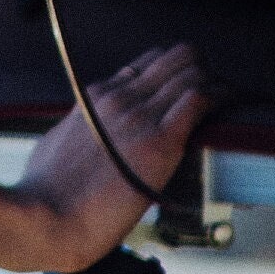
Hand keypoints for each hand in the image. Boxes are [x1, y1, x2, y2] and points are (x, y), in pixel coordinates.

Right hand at [9, 44, 215, 270]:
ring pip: (191, 72)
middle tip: (214, 88)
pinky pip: (200, 100)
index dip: (172, 70)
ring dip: (215, 81)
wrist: (47, 215)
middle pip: (173, 58)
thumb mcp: (58, 144)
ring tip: (228, 96)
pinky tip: (228, 103)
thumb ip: (80, 130)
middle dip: (200, 68)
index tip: (186, 85)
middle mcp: (118, 99)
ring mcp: (139, 117)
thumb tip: (86, 136)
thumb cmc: (46, 190)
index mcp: (95, 98)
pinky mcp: (160, 142)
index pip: (146, 63)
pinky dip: (220, 96)